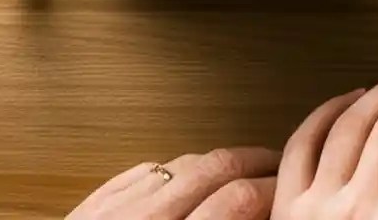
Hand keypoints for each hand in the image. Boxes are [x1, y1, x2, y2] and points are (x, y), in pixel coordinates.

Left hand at [67, 147, 280, 219]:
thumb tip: (257, 213)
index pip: (239, 199)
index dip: (274, 189)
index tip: (288, 192)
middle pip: (214, 169)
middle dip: (255, 163)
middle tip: (278, 170)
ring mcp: (110, 210)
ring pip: (179, 164)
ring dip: (217, 163)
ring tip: (238, 173)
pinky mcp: (89, 208)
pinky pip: (140, 173)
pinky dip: (172, 171)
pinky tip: (186, 179)